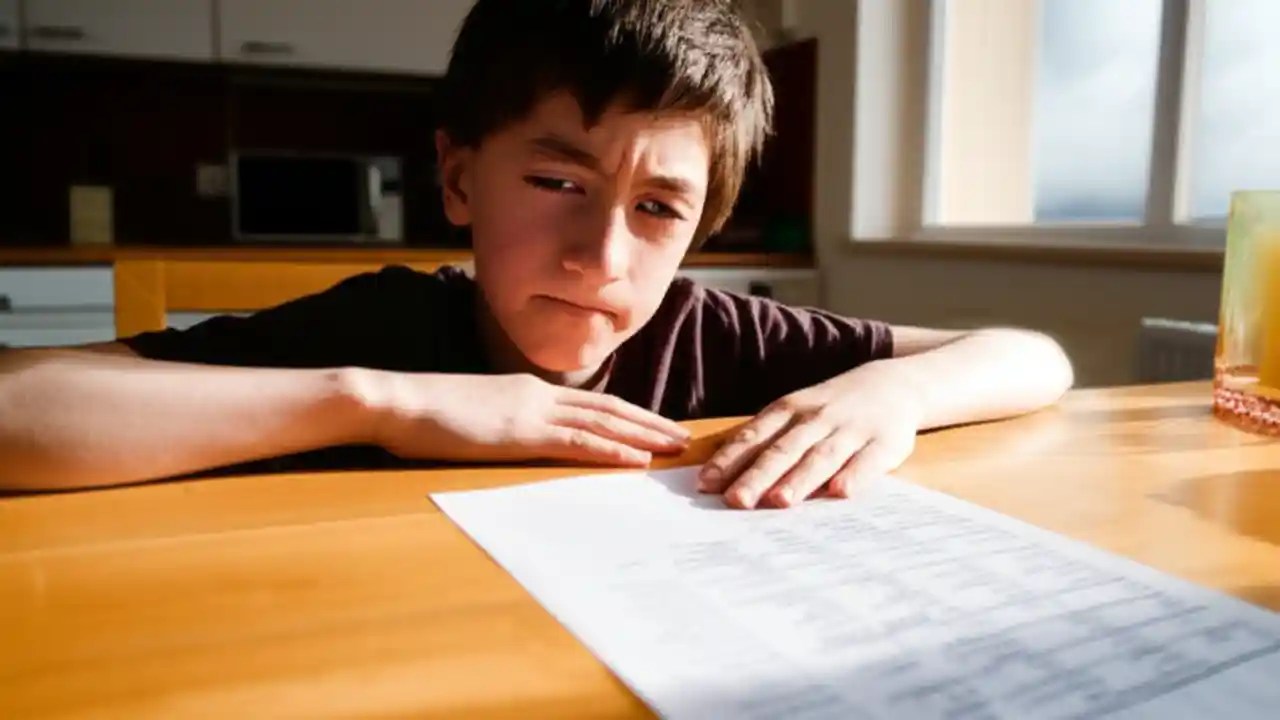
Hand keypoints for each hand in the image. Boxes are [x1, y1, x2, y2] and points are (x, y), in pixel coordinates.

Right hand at [369, 372, 689, 465]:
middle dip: (649, 423)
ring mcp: (532, 412)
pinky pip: (578, 443)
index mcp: (528, 392)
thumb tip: (514, 439)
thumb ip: (501, 424)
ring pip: (603, 423)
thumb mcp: (472, 417)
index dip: (627, 416)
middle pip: (608, 409)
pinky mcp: (521, 434)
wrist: (395, 400)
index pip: (590, 404)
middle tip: (683, 437)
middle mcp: (539, 396)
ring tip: (676, 447)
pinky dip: (613, 450)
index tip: (654, 427)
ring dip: (644, 435)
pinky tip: (639, 460)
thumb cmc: (423, 413)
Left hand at [698, 362, 922, 508]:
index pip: (755, 436)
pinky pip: (868, 461)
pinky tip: (840, 493)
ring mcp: (852, 430)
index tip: (706, 484)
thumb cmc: (831, 408)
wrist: (894, 384)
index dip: (730, 459)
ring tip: (780, 501)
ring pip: (822, 456)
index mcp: (790, 410)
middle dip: (758, 475)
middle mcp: (817, 418)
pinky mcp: (885, 444)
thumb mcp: (797, 412)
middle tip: (736, 501)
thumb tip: (723, 477)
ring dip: (800, 478)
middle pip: (783, 449)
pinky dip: (855, 476)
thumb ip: (767, 440)